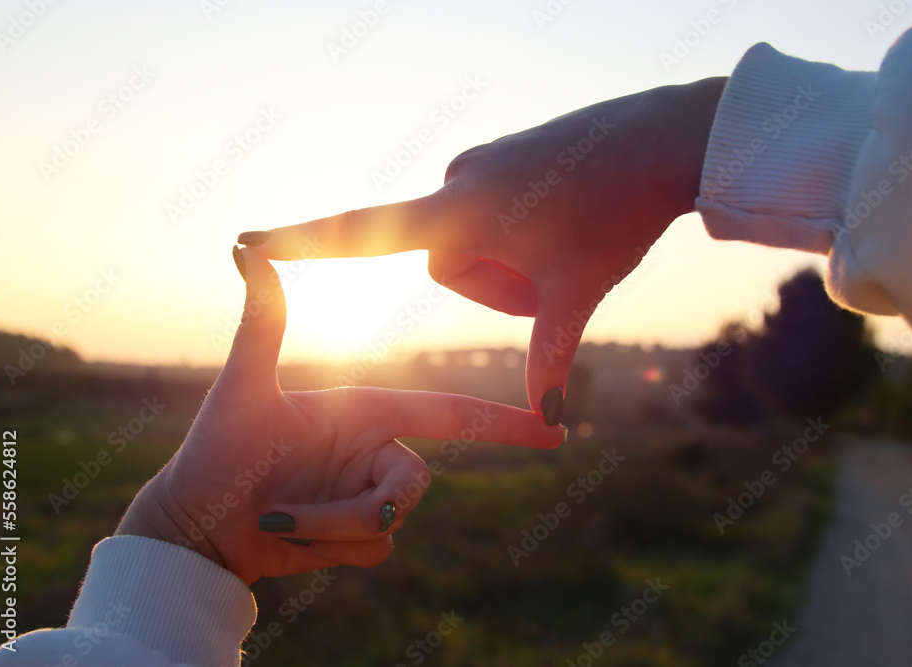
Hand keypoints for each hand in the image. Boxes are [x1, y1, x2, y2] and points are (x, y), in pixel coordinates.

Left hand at [116, 247, 564, 584]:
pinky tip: (284, 540)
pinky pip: (376, 550)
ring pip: (390, 524)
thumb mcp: (242, 385)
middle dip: (351, 510)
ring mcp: (369, 496)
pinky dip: (324, 550)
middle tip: (283, 515)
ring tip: (273, 520)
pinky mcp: (361, 537)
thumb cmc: (214, 452)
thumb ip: (263, 319)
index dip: (503, 422)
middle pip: (413, 484)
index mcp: (365, 410)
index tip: (553, 427)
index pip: (448, 412)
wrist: (196, 526)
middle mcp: (375, 451)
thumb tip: (245, 245)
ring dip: (326, 530)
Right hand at [240, 77, 726, 419]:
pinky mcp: (501, 159)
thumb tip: (546, 418)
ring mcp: (479, 166)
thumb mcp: (576, 291)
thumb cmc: (616, 212)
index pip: (358, 234)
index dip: (299, 243)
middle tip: (554, 275)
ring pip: (474, 243)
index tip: (246, 239)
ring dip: (512, 264)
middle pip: (448, 267)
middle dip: (496, 289)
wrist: (665, 138)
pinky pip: (492, 213)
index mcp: (457, 214)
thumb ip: (550, 355)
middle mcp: (456, 183)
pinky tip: (568, 218)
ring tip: (564, 243)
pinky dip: (522, 235)